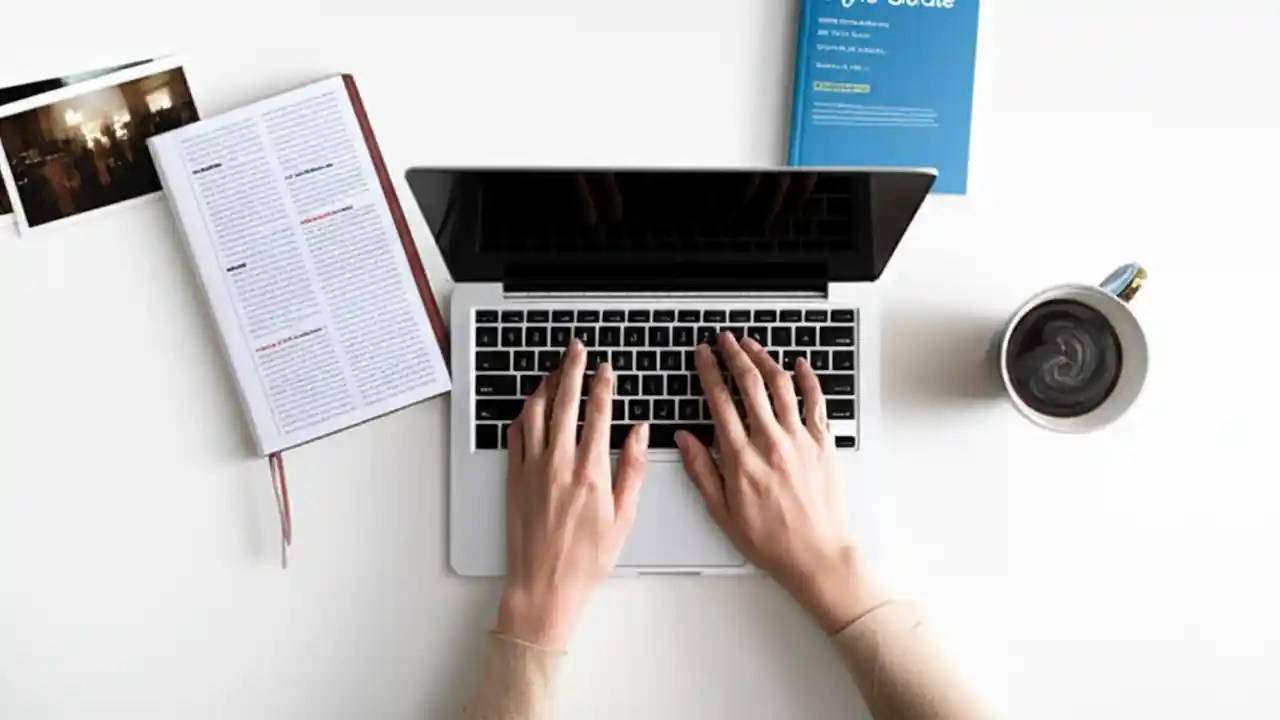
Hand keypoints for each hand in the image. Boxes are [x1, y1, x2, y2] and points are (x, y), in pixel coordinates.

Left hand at [498, 340, 649, 648]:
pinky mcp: (513, 478)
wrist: (544, 585)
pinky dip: (525, 411)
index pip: (598, 413)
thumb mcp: (624, 517)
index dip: (602, 385)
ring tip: (555, 367)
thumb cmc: (586, 560)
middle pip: (565, 402)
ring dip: (546, 384)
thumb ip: (633, 469)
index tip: (606, 368)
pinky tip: (532, 402)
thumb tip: (639, 432)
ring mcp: (532, 469)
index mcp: (591, 473)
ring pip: (537, 412)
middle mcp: (559, 465)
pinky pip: (516, 433)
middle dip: (572, 369)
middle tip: (576, 348)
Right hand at [676, 334, 886, 633]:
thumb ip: (701, 470)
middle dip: (733, 354)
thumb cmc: (771, 540)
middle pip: (749, 383)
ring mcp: (799, 439)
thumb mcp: (722, 511)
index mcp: (741, 458)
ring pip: (780, 384)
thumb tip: (684, 439)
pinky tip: (799, 365)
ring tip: (751, 344)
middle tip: (724, 339)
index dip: (708, 371)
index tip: (702, 355)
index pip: (719, 400)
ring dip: (764, 358)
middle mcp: (770, 441)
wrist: (817, 555)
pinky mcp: (823, 443)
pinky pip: (816, 401)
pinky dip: (807, 378)